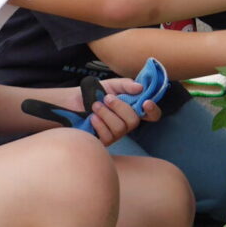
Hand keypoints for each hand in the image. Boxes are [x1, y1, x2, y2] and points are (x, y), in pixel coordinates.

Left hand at [21, 76, 157, 146]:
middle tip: (107, 98)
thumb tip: (141, 88)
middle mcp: (127, 123)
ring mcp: (116, 134)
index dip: (153, 110)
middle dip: (120, 108)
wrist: (72, 103)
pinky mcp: (104, 142)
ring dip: (106, 114)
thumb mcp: (111, 85)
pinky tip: (92, 117)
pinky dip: (99, 123)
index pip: (152, 115)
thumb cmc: (93, 94)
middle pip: (134, 121)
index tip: (146, 102)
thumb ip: (126, 85)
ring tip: (95, 106)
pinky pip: (108, 136)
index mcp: (132, 109)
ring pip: (120, 128)